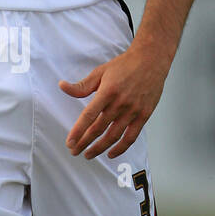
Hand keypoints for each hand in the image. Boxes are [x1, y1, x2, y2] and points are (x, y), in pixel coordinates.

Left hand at [60, 43, 168, 159]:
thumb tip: (62, 87)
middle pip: (99, 129)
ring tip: (88, 154)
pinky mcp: (144, 116)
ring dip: (99, 148)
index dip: (78, 131)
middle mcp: (120, 103)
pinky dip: (120, 148)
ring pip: (114, 136)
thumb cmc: (125, 65)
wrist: (151, 60)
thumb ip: (82, 85)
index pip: (89, 115)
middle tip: (74, 151)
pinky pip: (131, 137)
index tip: (70, 142)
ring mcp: (133, 111)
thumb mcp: (100, 72)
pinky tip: (111, 153)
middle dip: (84, 142)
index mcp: (107, 91)